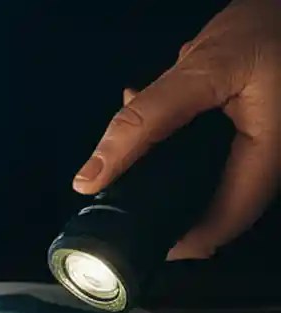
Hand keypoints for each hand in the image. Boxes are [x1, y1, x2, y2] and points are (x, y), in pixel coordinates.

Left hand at [72, 0, 280, 260]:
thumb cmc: (264, 30)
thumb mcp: (201, 70)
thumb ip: (145, 122)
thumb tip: (90, 178)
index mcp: (267, 158)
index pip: (219, 225)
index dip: (175, 241)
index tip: (130, 239)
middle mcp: (268, 164)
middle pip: (210, 210)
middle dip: (160, 200)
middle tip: (118, 185)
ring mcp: (260, 152)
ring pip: (203, 184)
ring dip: (160, 169)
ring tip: (131, 149)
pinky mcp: (250, 137)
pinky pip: (208, 158)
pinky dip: (173, 144)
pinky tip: (153, 120)